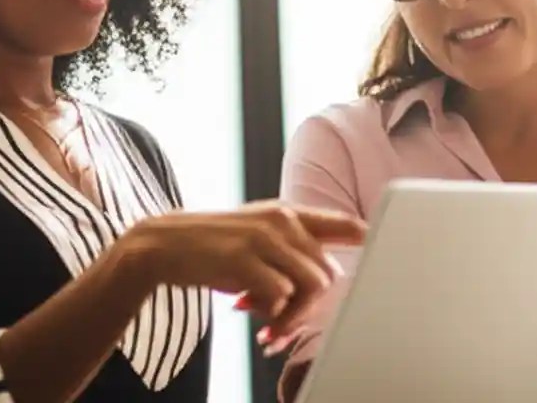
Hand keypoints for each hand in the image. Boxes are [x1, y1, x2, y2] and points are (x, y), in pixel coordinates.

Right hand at [119, 201, 366, 341]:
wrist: (161, 245)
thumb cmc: (211, 246)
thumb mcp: (254, 234)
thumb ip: (290, 247)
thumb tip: (326, 275)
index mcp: (286, 213)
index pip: (341, 224)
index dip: (363, 237)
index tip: (376, 247)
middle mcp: (280, 221)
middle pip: (327, 272)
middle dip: (309, 306)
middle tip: (279, 322)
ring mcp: (263, 238)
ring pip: (310, 285)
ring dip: (291, 313)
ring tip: (264, 322)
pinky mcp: (244, 259)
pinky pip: (280, 296)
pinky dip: (268, 312)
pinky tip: (243, 308)